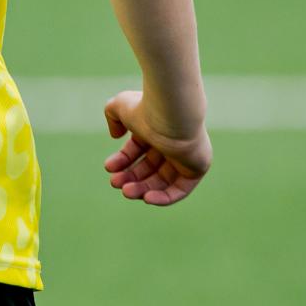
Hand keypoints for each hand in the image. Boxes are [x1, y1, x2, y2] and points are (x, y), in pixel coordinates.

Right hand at [103, 90, 210, 205]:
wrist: (171, 113)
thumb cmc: (145, 108)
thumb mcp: (119, 107)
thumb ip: (114, 118)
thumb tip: (116, 136)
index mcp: (155, 129)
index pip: (138, 150)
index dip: (122, 160)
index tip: (108, 167)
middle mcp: (171, 143)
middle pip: (149, 168)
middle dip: (130, 177)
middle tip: (115, 183)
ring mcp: (185, 157)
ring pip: (162, 181)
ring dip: (143, 189)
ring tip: (126, 192)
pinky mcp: (196, 169)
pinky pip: (180, 190)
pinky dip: (164, 197)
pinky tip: (147, 198)